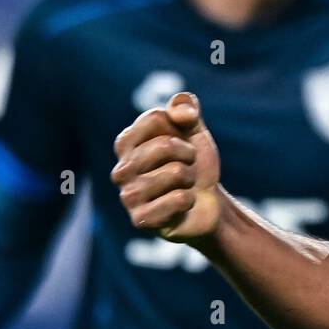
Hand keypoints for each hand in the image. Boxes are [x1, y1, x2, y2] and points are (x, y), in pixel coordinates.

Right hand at [111, 92, 220, 241]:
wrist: (207, 202)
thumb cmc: (194, 164)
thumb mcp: (194, 129)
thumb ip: (186, 107)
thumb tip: (181, 113)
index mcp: (126, 143)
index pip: (155, 118)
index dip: (181, 129)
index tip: (182, 143)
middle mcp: (121, 170)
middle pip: (164, 145)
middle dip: (188, 155)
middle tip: (187, 167)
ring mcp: (128, 197)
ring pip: (174, 172)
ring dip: (190, 179)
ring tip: (184, 186)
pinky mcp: (142, 220)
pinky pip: (177, 199)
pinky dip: (189, 200)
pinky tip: (182, 206)